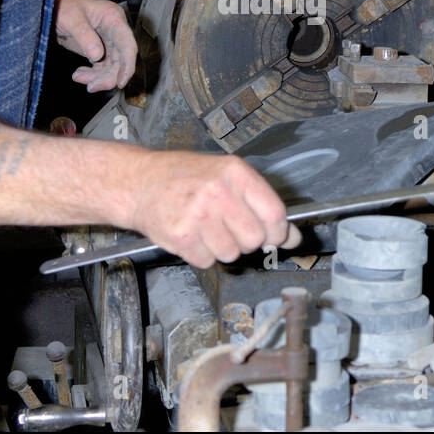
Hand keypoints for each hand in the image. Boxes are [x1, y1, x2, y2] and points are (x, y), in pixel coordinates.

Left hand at [54, 0, 137, 91]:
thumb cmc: (63, 2)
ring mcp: (107, 40)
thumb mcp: (72, 17)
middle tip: (91, 86)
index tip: (121, 82)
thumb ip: (85, 35)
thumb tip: (97, 56)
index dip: (127, 66)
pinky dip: (92, 74)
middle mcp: (115, 30)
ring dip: (98, 77)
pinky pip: (102, 66)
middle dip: (107, 76)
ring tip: (78, 77)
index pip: (128, 45)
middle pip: (120, 60)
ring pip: (111, 66)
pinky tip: (79, 74)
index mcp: (114, 19)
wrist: (52, 0)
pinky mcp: (98, 47)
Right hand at [128, 151, 302, 267]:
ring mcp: (198, 215)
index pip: (274, 213)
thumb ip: (260, 203)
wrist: (140, 182)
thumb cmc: (185, 178)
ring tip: (205, 228)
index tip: (273, 236)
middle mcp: (218, 192)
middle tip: (228, 227)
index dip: (277, 231)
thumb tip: (292, 236)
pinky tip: (190, 234)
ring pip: (231, 254)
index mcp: (234, 172)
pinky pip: (207, 261)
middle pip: (254, 239)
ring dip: (221, 248)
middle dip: (245, 240)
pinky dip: (200, 254)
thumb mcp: (226, 177)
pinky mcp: (181, 236)